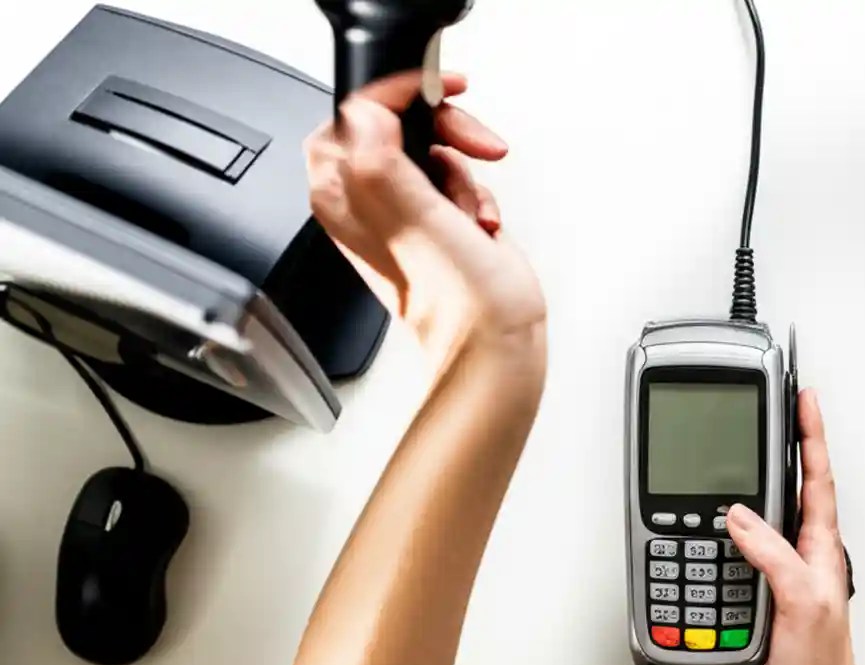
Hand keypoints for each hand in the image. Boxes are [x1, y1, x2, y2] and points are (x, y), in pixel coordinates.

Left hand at [305, 71, 544, 370]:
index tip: (437, 91)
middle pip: (401, 123)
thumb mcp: (410, 213)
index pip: (356, 110)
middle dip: (446, 132)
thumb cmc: (452, 299)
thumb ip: (380, 152)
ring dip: (467, 172)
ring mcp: (404, 211)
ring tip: (471, 211)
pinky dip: (478, 196)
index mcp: (341, 193)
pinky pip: (460, 181)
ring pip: (438, 151)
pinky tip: (480, 226)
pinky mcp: (440, 222)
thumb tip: (370, 109)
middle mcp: (367, 200)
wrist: (491, 341)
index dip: (399, 92)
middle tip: (472, 143)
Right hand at [727, 390, 864, 664]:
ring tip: (746, 443)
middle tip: (777, 405)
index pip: (816, 477)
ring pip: (765, 510)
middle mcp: (804, 550)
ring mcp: (784, 567)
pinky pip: (744, 543)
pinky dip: (729, 523)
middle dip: (786, 442)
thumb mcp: (801, 603)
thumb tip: (741, 517)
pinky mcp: (764, 586)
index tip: (805, 398)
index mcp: (820, 546)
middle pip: (792, 484)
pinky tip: (719, 514)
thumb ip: (774, 557)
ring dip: (752, 479)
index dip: (811, 435)